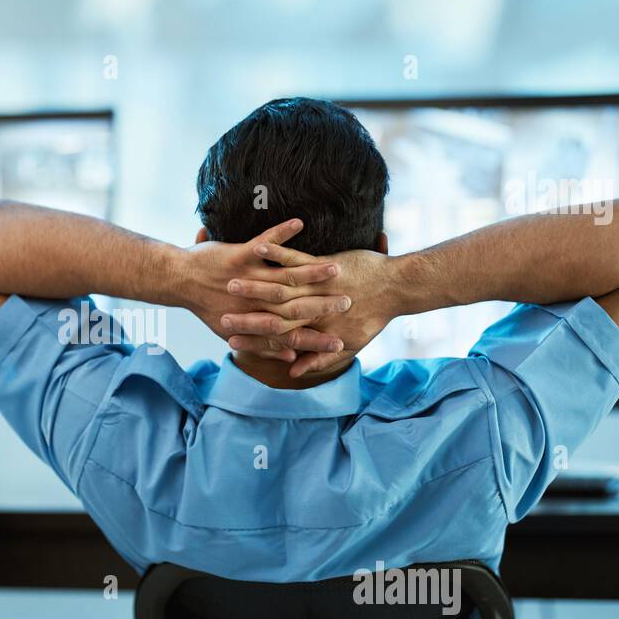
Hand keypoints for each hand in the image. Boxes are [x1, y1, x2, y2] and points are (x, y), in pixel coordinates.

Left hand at [178, 218, 349, 361]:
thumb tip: (290, 359)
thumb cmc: (207, 308)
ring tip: (336, 268)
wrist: (178, 282)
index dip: (317, 340)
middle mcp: (255, 302)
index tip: (341, 343)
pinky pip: (264, 244)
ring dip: (312, 271)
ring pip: (285, 276)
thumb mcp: (234, 333)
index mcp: (256, 320)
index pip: (294, 334)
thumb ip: (265, 346)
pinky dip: (281, 234)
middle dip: (325, 306)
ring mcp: (248, 278)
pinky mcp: (238, 257)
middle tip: (349, 304)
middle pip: (297, 307)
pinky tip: (299, 223)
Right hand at [223, 243, 398, 377]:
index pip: (274, 336)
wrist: (398, 290)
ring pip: (278, 284)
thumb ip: (319, 359)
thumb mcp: (349, 344)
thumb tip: (295, 371)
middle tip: (220, 312)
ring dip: (253, 282)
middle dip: (243, 312)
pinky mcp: (323, 264)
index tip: (228, 339)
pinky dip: (278, 250)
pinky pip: (296, 256)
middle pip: (269, 311)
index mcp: (313, 328)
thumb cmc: (374, 317)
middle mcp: (310, 308)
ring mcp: (315, 286)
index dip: (249, 338)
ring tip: (231, 279)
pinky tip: (261, 246)